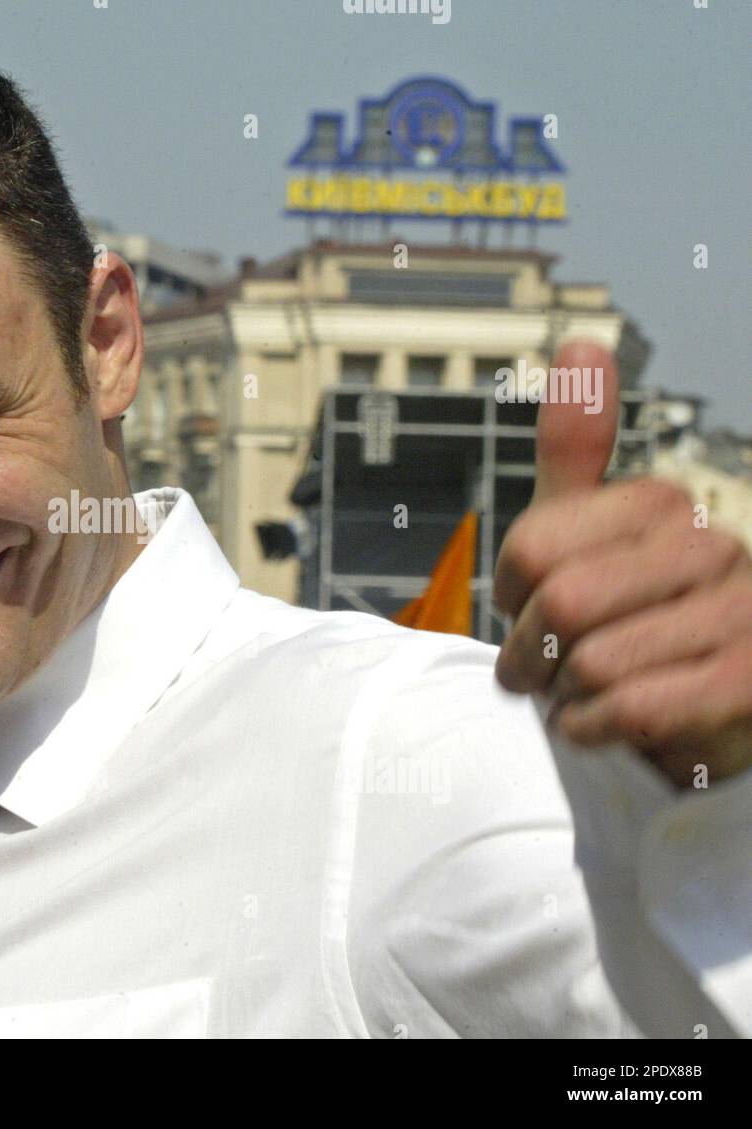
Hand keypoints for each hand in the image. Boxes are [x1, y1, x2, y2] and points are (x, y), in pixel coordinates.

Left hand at [493, 341, 751, 786]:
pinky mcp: (749, 681)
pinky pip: (630, 708)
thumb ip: (574, 450)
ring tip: (582, 693)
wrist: (690, 712)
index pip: (532, 548)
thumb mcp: (583, 530)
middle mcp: (714, 545)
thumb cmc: (623, 616)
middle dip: (530, 653)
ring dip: (564, 696)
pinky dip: (591, 727)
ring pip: (593, 661)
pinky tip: (600, 723)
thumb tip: (583, 343)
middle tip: (539, 669)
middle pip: (561, 604)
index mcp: (662, 502)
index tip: (526, 607)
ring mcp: (742, 612)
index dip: (510, 593)